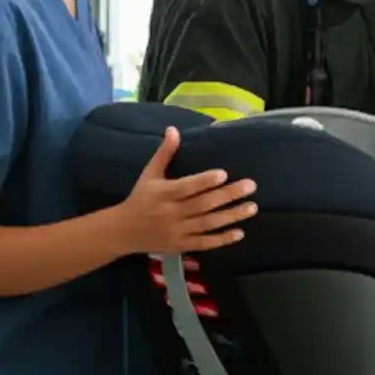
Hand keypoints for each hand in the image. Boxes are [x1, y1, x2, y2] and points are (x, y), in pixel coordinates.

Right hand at [114, 127, 258, 254]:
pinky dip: (221, 240)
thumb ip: (164, 153)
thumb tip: (173, 129)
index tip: (224, 174)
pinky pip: (204, 243)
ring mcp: (177, 231)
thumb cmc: (140, 198)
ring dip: (231, 216)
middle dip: (228, 195)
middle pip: (203, 205)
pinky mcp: (180, 246)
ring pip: (208, 224)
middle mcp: (171, 213)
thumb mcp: (149, 174)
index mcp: (163, 193)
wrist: (122, 231)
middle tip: (250, 186)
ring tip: (251, 207)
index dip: (205, 181)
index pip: (186, 187)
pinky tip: (239, 233)